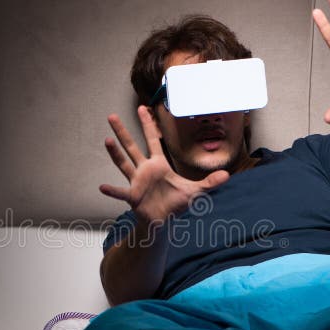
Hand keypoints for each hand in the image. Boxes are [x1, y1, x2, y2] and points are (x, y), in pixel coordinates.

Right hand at [99, 106, 228, 225]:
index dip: (148, 124)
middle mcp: (145, 170)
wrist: (163, 221)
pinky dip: (112, 190)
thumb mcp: (195, 192)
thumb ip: (210, 183)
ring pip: (124, 164)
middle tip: (111, 116)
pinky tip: (102, 187)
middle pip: (132, 147)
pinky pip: (121, 192)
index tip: (142, 108)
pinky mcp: (133, 197)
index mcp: (158, 164)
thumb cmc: (175, 203)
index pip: (152, 140)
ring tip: (107, 140)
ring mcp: (137, 182)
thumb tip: (227, 175)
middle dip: (122, 132)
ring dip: (115, 153)